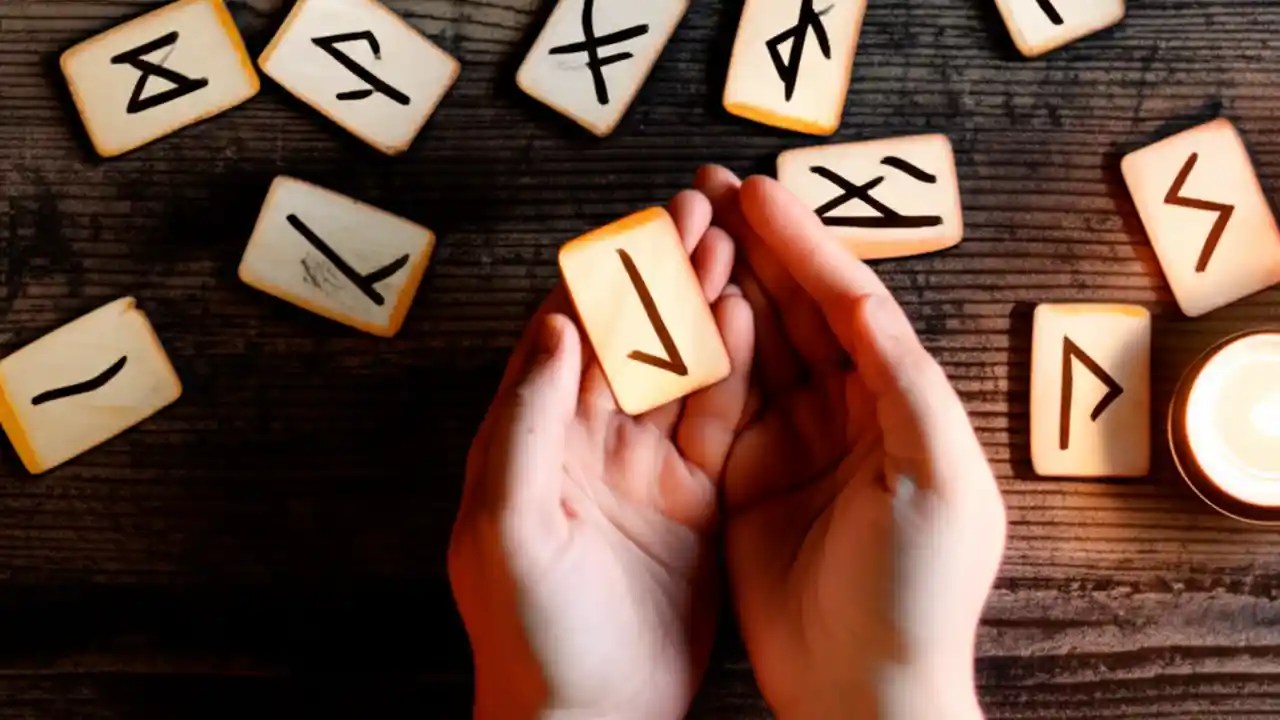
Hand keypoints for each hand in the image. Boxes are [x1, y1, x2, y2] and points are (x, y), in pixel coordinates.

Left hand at [448, 190, 753, 719]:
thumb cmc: (530, 633)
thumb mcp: (509, 528)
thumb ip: (525, 424)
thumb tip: (554, 325)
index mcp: (529, 440)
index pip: (567, 335)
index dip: (605, 274)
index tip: (644, 220)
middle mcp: (584, 444)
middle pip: (628, 339)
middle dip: (663, 273)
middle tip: (705, 210)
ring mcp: (642, 469)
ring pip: (677, 371)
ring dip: (703, 308)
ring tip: (736, 246)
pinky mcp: (692, 499)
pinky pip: (716, 423)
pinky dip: (734, 374)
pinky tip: (753, 325)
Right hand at [696, 167, 1005, 718]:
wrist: (862, 689)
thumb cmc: (918, 592)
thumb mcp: (937, 483)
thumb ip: (908, 386)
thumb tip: (866, 302)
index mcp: (902, 402)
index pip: (851, 304)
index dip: (805, 246)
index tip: (757, 195)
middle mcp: (848, 410)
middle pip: (798, 309)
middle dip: (756, 247)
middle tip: (706, 187)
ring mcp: (793, 440)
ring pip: (753, 344)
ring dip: (720, 284)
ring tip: (679, 228)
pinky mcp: (745, 474)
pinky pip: (717, 398)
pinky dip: (692, 352)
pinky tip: (662, 311)